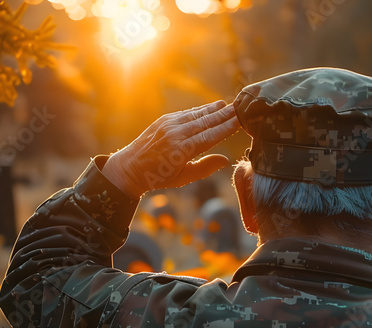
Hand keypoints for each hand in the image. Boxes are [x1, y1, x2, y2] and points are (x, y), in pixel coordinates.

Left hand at [102, 100, 239, 197]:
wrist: (131, 168)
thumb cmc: (159, 177)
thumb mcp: (183, 178)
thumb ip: (205, 167)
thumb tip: (225, 160)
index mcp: (181, 151)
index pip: (210, 137)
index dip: (226, 128)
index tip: (240, 121)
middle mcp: (175, 135)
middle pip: (205, 122)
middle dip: (223, 115)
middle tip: (239, 108)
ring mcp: (168, 125)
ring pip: (196, 115)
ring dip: (213, 110)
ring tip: (227, 105)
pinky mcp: (164, 120)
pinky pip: (186, 114)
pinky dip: (199, 111)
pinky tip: (209, 109)